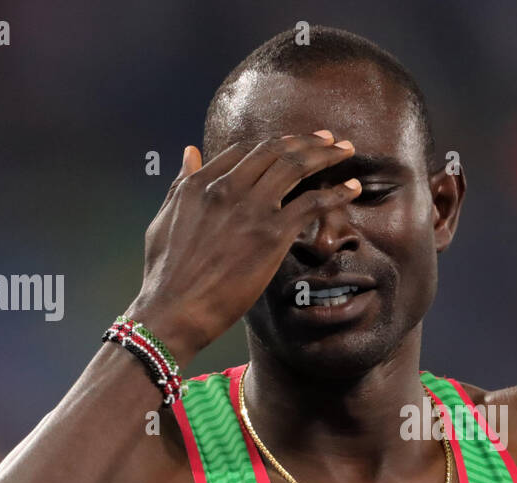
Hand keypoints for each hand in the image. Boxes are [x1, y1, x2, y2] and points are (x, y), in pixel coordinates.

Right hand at [127, 131, 361, 365]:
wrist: (174, 309)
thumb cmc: (166, 275)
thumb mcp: (165, 218)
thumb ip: (182, 183)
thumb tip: (190, 152)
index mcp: (200, 183)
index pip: (245, 150)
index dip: (274, 143)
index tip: (294, 142)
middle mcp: (227, 188)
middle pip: (274, 151)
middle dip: (306, 141)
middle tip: (328, 139)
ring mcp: (251, 209)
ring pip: (296, 167)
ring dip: (325, 155)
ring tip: (345, 151)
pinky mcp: (271, 234)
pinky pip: (312, 203)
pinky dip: (336, 193)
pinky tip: (351, 188)